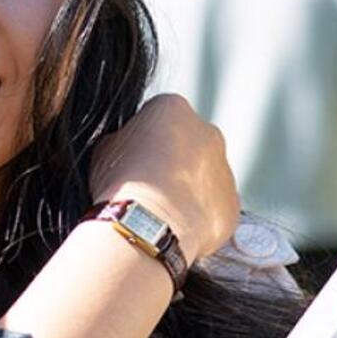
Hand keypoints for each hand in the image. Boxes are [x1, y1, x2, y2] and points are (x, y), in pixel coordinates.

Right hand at [89, 92, 238, 267]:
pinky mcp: (232, 205)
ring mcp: (225, 171)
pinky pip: (215, 208)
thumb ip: (123, 141)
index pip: (159, 117)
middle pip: (190, 144)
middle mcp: (208, 133)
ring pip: (206, 177)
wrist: (147, 227)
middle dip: (173, 161)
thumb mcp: (104, 150)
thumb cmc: (123, 184)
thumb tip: (126, 149)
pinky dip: (199, 217)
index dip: (143, 139)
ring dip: (188, 189)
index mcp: (174, 109)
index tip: (132, 160)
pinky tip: (176, 229)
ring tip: (161, 212)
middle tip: (149, 186)